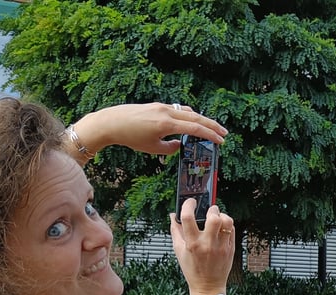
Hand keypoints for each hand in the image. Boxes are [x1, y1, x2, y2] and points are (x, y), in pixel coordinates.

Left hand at [71, 103, 226, 157]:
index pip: (194, 128)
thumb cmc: (130, 137)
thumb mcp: (152, 148)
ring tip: (211, 127)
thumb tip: (179, 145)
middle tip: (224, 133)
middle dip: (212, 126)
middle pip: (196, 117)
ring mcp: (162, 107)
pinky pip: (178, 109)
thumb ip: (170, 148)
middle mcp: (166, 112)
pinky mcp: (157, 106)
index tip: (220, 141)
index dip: (210, 135)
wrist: (110, 122)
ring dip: (202, 119)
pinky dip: (188, 115)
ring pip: (188, 111)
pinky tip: (191, 120)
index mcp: (166, 124)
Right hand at [170, 202, 235, 294]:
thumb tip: (173, 215)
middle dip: (211, 209)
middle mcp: (208, 244)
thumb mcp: (179, 250)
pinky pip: (232, 229)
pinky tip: (221, 228)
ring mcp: (221, 247)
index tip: (191, 202)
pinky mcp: (231, 249)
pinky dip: (227, 225)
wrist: (208, 286)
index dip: (189, 205)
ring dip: (222, 216)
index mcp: (192, 244)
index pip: (188, 217)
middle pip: (213, 217)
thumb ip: (175, 231)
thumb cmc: (192, 268)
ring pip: (227, 222)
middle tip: (209, 211)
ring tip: (217, 219)